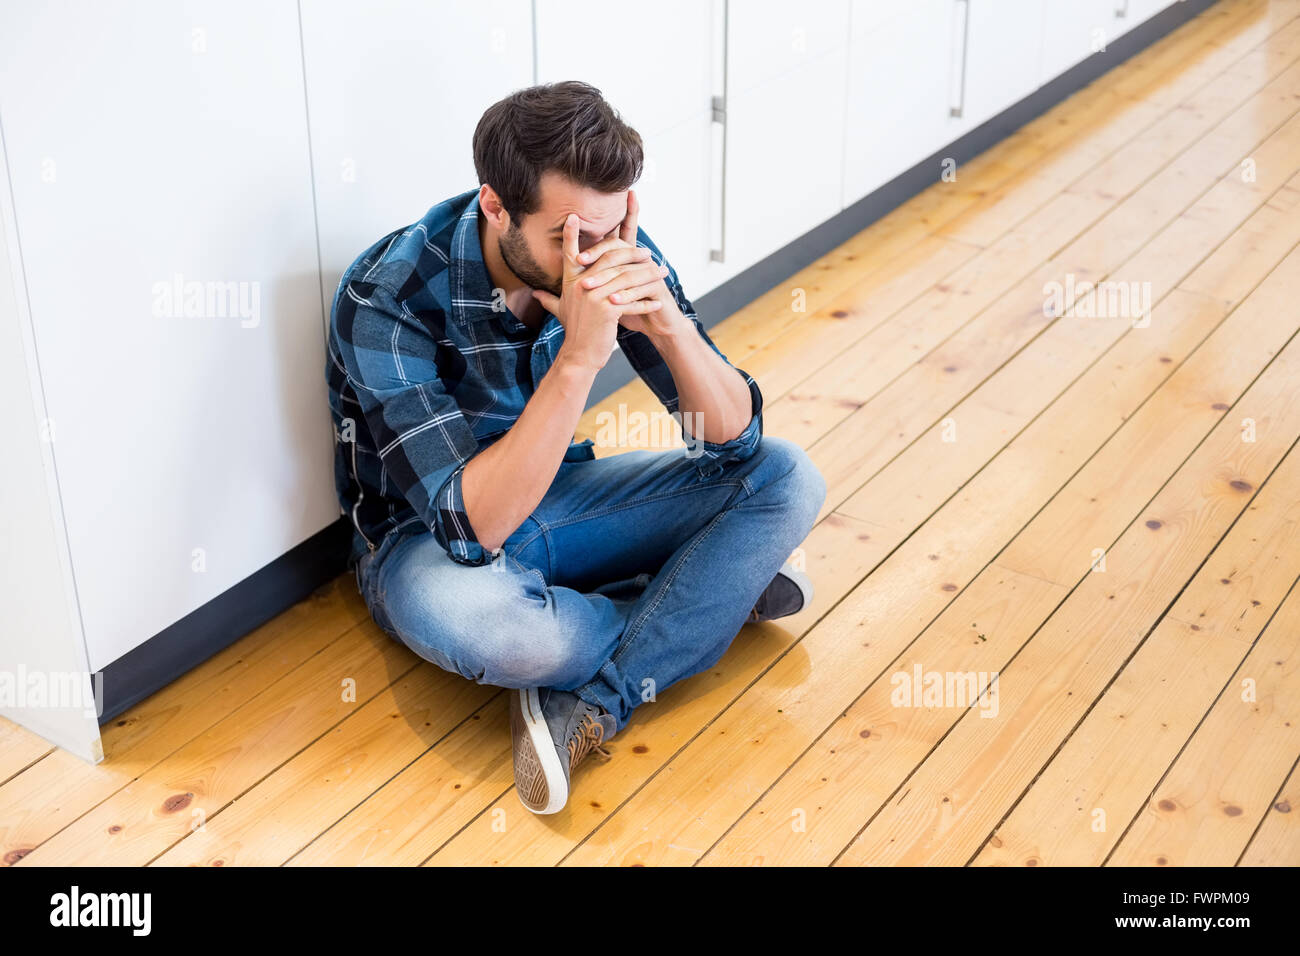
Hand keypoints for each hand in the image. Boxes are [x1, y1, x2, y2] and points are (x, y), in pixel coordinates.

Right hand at [532, 204, 667, 371]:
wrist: (579, 355)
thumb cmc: (574, 332)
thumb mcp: (561, 312)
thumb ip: (549, 300)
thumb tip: (535, 293)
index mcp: (572, 282)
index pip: (571, 253)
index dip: (570, 234)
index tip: (573, 216)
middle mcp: (581, 285)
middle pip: (608, 260)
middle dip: (630, 253)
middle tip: (648, 252)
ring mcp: (594, 297)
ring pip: (625, 279)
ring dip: (646, 277)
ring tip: (661, 274)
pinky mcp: (607, 311)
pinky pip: (631, 301)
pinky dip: (645, 302)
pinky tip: (657, 302)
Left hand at [586, 189, 688, 338]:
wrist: (656, 323)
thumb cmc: (629, 306)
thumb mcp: (605, 292)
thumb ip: (584, 283)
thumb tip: (548, 282)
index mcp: (629, 256)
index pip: (624, 230)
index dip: (620, 215)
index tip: (595, 214)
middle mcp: (641, 259)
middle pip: (618, 249)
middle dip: (597, 253)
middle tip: (578, 260)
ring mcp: (651, 272)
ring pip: (626, 271)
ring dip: (605, 278)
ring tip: (587, 286)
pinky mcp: (658, 288)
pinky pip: (641, 289)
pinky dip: (626, 295)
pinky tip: (612, 301)